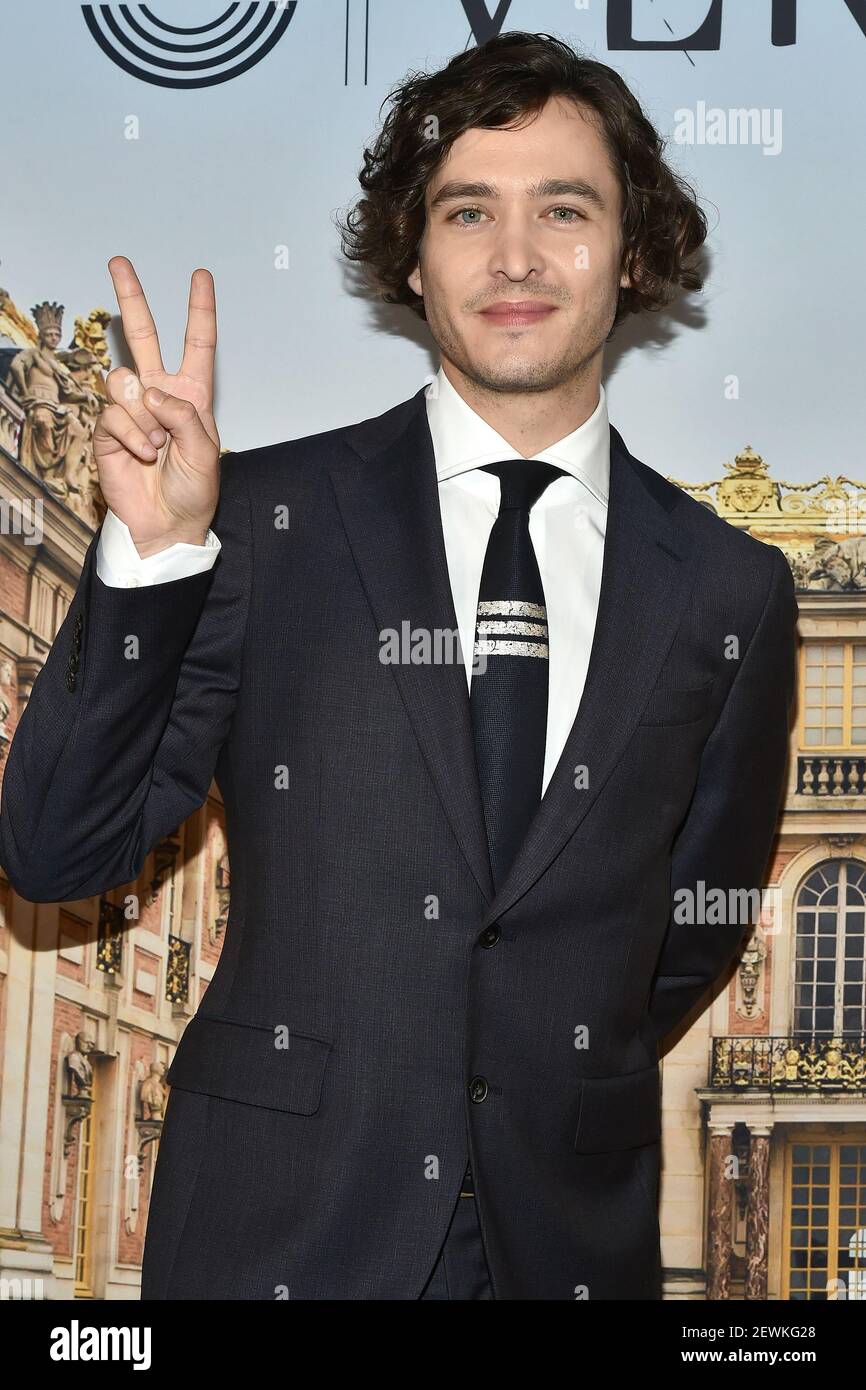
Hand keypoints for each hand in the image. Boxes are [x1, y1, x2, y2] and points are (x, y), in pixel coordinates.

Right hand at [93, 256, 220, 557]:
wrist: (167, 523)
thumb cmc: (193, 490)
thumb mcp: (206, 451)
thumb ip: (184, 415)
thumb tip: (151, 391)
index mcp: (192, 395)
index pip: (197, 344)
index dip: (199, 310)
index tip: (201, 276)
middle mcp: (159, 394)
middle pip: (143, 337)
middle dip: (131, 298)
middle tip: (119, 262)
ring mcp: (132, 410)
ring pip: (124, 381)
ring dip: (143, 416)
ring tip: (156, 446)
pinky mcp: (109, 429)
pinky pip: (114, 416)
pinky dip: (132, 437)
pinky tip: (142, 455)